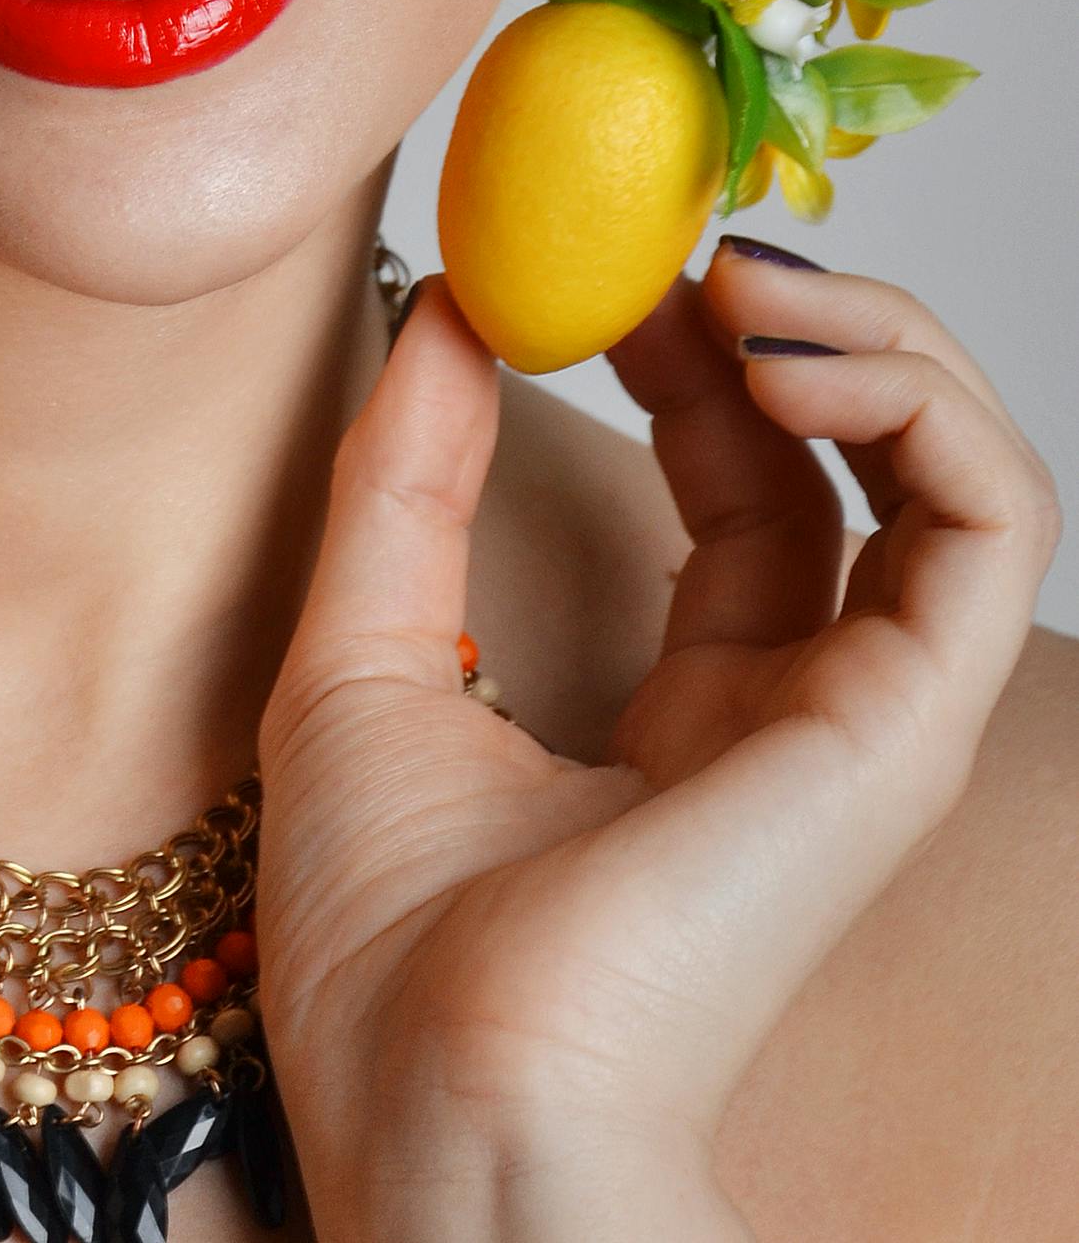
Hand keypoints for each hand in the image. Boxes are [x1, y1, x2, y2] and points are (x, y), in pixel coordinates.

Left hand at [253, 243, 1062, 1235]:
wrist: (436, 1111)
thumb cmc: (389, 950)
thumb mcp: (360, 649)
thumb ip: (408, 473)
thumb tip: (443, 301)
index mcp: (688, 710)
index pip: (740, 482)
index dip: (688, 347)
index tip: (603, 253)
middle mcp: (794, 707)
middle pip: (846, 462)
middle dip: (776, 314)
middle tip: (673, 237)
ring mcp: (861, 715)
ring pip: (954, 474)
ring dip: (869, 336)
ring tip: (737, 280)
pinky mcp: (903, 725)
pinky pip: (988, 528)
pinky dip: (918, 405)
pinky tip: (784, 353)